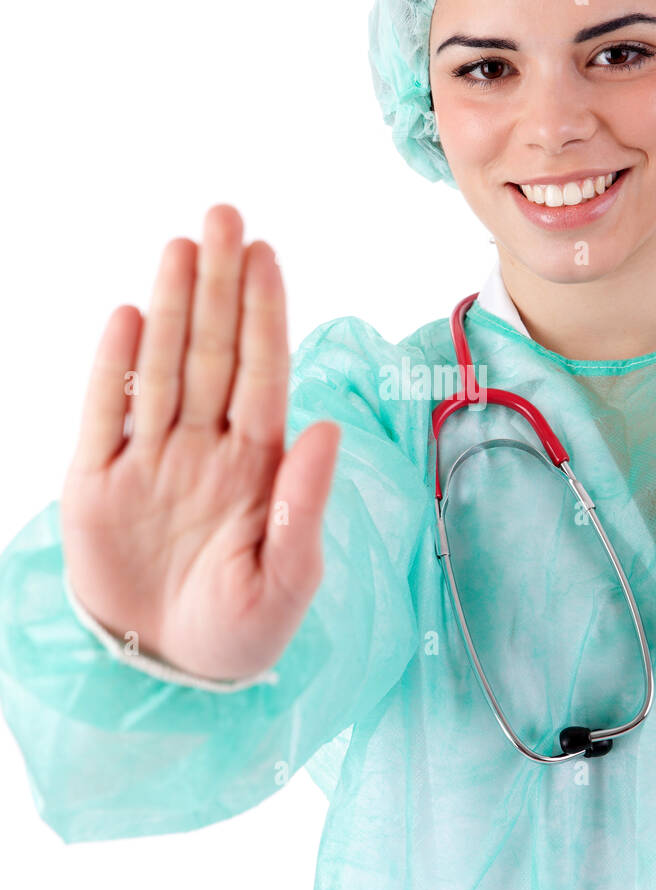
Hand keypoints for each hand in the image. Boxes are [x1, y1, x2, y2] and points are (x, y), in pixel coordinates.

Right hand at [60, 204, 340, 680]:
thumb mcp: (287, 581)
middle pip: (212, 354)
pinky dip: (113, 370)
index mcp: (257, 466)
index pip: (262, 374)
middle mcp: (204, 449)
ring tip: (180, 247)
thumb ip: (304, 504)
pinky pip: (105, 417)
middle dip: (219, 286)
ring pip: (161, 370)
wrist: (170, 674)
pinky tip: (126, 319)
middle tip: (224, 215)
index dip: (265, 315)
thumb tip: (324, 425)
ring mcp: (149, 462)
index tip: (267, 255)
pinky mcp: (96, 486)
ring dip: (170, 308)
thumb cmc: (242, 630)